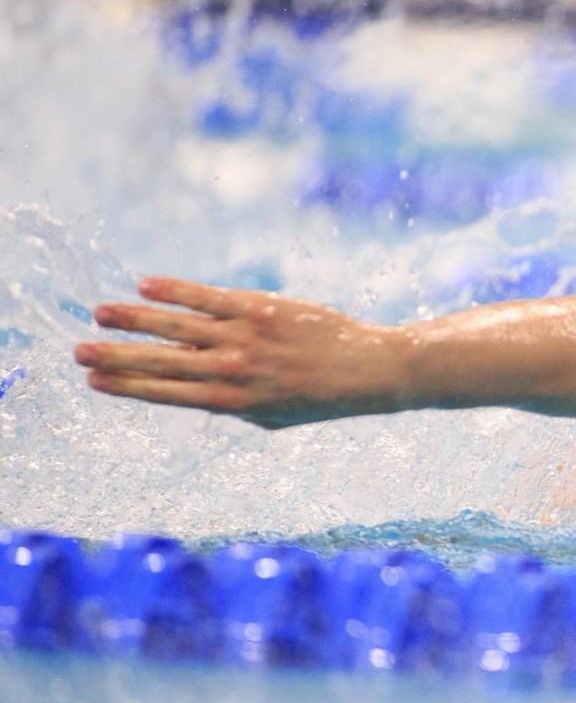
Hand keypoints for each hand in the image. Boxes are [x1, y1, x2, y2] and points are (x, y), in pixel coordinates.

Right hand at [74, 276, 405, 429]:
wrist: (370, 371)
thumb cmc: (320, 398)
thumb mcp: (272, 416)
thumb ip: (233, 405)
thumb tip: (192, 392)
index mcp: (233, 402)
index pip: (167, 394)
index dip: (128, 387)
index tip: (95, 382)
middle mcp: (233, 370)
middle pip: (162, 363)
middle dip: (117, 359)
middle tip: (78, 353)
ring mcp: (244, 337)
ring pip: (177, 328)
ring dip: (134, 321)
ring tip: (100, 315)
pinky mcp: (260, 308)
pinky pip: (207, 297)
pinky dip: (175, 290)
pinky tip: (145, 285)